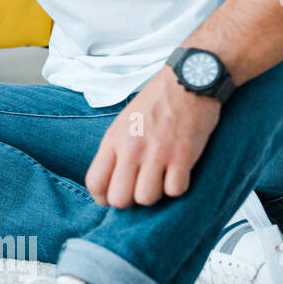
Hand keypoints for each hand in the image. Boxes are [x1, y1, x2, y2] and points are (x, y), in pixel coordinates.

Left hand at [84, 68, 221, 208]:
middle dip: (130, 201)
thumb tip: (112, 180)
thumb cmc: (156, 103)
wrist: (187, 82)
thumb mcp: (124, 123)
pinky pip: (175, 190)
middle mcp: (131, 148)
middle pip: (119, 198)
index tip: (112, 199)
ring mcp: (157, 153)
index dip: (103, 198)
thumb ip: (116, 150)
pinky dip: (178, 187)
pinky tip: (179, 173)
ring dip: (156, 195)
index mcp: (113, 140)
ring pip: (147, 199)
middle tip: (140, 189)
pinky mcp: (183, 155)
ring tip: (161, 180)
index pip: (95, 182)